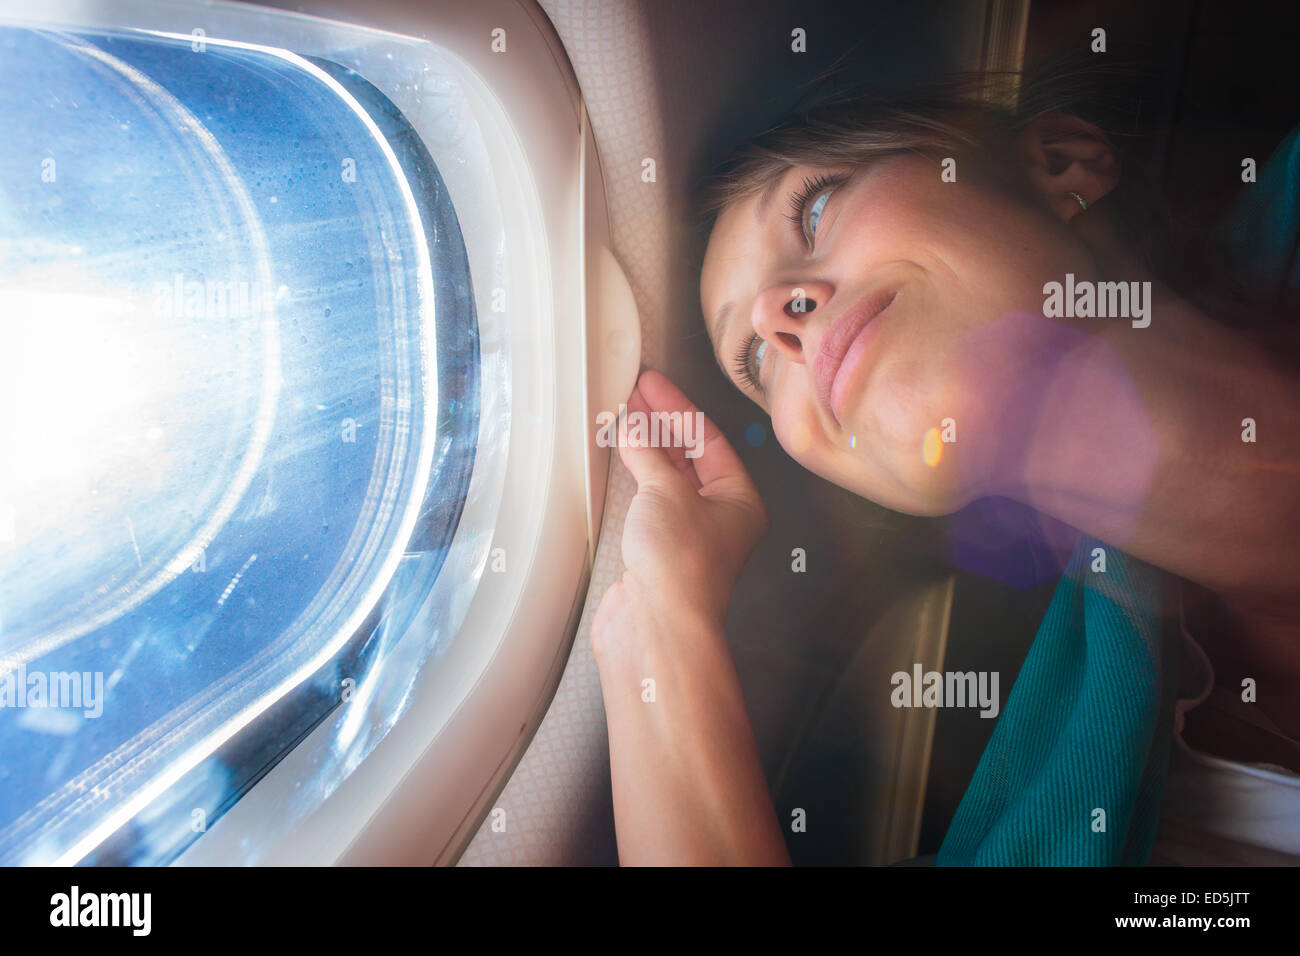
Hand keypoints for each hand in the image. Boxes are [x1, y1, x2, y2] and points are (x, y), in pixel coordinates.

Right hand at [591, 369, 768, 659]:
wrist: (656, 625)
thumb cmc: (680, 565)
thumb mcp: (667, 491)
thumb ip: (648, 451)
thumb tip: (634, 423)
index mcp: (740, 501)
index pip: (708, 439)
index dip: (678, 407)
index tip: (652, 383)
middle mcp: (719, 517)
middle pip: (690, 457)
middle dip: (662, 423)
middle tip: (635, 391)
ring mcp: (686, 535)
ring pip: (667, 478)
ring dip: (647, 447)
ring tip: (624, 414)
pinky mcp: (657, 551)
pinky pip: (648, 500)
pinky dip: (634, 475)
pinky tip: (620, 455)